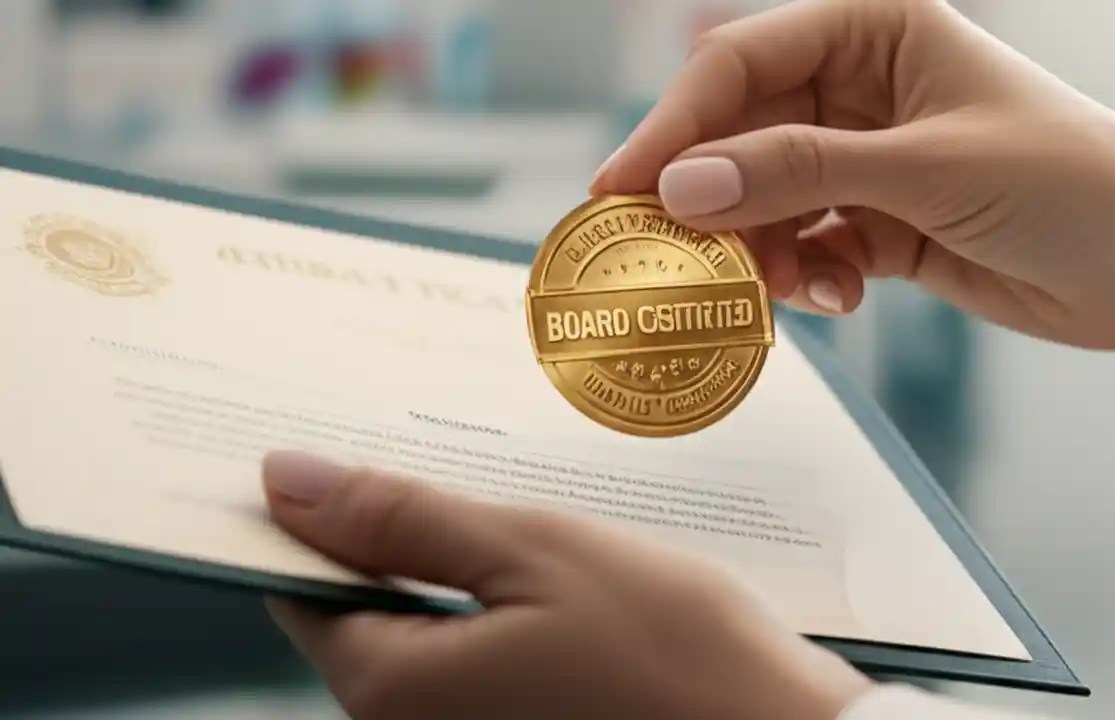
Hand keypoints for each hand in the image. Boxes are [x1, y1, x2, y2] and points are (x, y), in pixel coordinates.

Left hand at [261, 451, 870, 719]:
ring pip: (429, 628)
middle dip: (394, 530)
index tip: (337, 448)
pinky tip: (546, 560)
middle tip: (451, 449)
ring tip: (512, 497)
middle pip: (366, 609)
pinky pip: (479, 654)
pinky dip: (495, 601)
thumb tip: (286, 480)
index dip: (310, 516)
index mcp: (394, 690)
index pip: (302, 590)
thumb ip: (404, 520)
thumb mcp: (534, 553)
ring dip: (453, 561)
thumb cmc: (673, 651)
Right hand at [593, 0, 1114, 369]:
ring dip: (761, 251)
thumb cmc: (1070, 181)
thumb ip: (798, 172)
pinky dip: (804, 276)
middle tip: (674, 259)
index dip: (673, 127)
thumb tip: (684, 188)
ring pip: (762, 200)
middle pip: (738, 138)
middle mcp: (858, 88)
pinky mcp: (874, 221)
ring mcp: (863, 158)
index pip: (740, 66)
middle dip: (711, 202)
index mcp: (872, 30)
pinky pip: (801, 245)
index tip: (621, 188)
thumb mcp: (926, 166)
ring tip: (793, 287)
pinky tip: (842, 295)